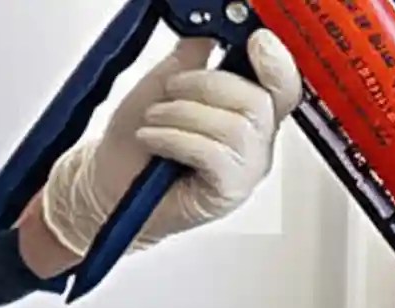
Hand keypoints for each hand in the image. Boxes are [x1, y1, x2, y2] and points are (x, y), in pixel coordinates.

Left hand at [38, 29, 301, 259]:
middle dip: (206, 85)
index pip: (283, 86)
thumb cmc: (137, 144)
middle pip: (258, 102)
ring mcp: (247, 169)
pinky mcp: (229, 191)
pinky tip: (154, 139)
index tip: (256, 41)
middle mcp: (256, 141)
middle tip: (170, 92)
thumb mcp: (164, 85)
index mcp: (250, 112)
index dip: (276, 63)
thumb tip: (213, 30)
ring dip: (183, 115)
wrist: (111, 185)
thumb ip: (194, 57)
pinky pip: (214, 154)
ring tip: (154, 120)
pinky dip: (176, 138)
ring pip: (235, 128)